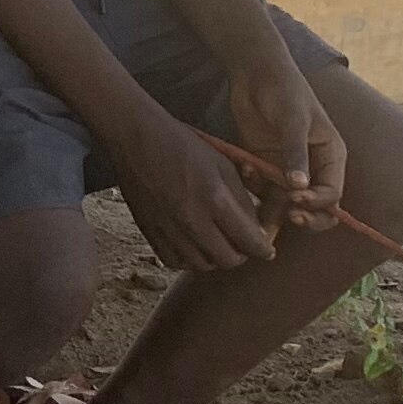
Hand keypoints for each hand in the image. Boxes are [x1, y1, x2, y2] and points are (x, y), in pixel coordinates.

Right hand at [107, 105, 275, 273]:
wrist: (136, 138)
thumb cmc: (183, 146)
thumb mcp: (224, 165)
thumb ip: (242, 200)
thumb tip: (255, 229)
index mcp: (215, 199)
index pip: (250, 241)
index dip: (263, 249)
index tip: (266, 249)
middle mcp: (191, 219)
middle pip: (227, 260)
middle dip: (241, 255)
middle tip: (242, 244)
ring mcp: (167, 227)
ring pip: (201, 265)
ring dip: (214, 258)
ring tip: (217, 244)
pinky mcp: (148, 230)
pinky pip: (173, 261)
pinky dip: (188, 259)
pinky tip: (193, 246)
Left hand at [221, 51, 348, 235]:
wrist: (255, 74)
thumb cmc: (283, 90)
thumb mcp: (292, 120)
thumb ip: (295, 152)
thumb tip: (300, 188)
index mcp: (331, 157)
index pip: (332, 195)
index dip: (317, 203)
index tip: (295, 198)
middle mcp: (312, 169)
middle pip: (316, 209)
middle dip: (303, 217)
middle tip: (285, 216)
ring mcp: (287, 170)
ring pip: (285, 205)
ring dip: (271, 204)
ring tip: (256, 182)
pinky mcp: (264, 167)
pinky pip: (262, 190)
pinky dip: (253, 188)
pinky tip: (245, 168)